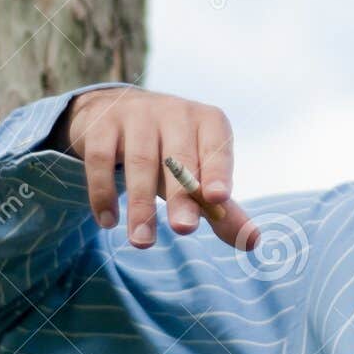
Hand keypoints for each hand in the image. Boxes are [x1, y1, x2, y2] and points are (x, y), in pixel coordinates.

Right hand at [57, 87, 257, 250]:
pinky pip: (100, 159)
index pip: (217, 146)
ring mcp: (136, 114)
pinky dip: (103, 191)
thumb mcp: (198, 175)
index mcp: (208, 122)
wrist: (119, 112)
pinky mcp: (102, 124)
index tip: (218, 197)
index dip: (218, 170)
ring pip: (138, 161)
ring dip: (140, 205)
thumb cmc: (171, 151)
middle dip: (181, 195)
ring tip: (142, 242)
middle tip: (184, 229)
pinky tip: (108, 222)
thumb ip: (223, 209)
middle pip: (178, 158)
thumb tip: (253, 242)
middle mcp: (175, 112)